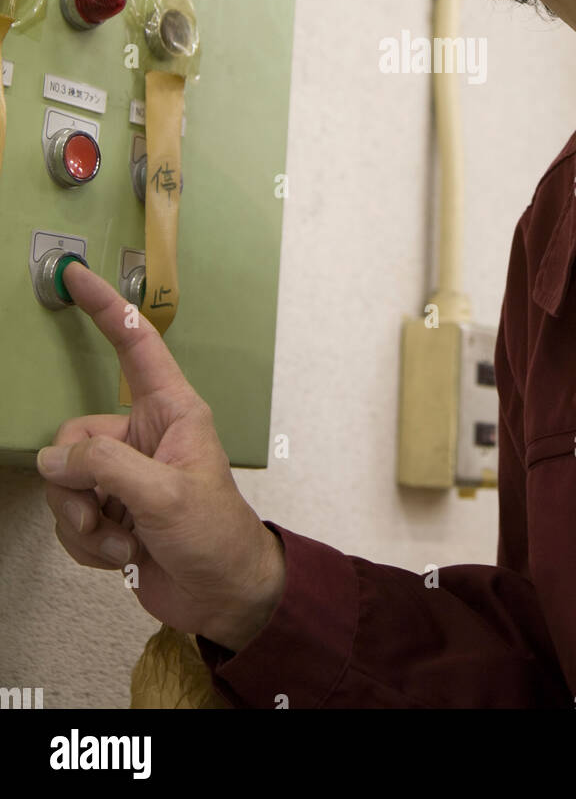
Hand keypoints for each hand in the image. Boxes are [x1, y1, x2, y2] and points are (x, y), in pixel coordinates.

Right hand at [37, 262, 284, 650]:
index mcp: (172, 411)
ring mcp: (124, 475)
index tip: (75, 275)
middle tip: (106, 515)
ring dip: (84, 521)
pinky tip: (122, 555)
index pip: (135, 345)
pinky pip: (70, 516)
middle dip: (77, 483)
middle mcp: (143, 436)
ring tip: (123, 540)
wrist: (221, 598)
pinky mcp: (110, 511)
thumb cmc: (215, 535)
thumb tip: (55, 458)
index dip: (105, 308)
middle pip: (74, 436)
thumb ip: (105, 467)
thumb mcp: (164, 495)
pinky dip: (87, 543)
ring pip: (65, 481)